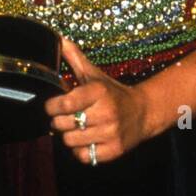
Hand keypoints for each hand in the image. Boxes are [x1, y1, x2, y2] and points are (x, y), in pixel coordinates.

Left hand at [44, 36, 151, 163]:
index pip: (65, 103)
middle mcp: (106, 112)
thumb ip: (74, 57)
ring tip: (75, 128)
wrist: (143, 112)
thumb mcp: (95, 74)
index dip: (52, 106)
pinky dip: (80, 151)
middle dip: (59, 122)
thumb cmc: (112, 93)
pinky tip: (86, 140)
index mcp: (99, 91)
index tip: (52, 106)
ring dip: (68, 136)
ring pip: (70, 142)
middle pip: (63, 125)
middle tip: (64, 117)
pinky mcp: (114, 150)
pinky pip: (83, 156)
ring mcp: (111, 133)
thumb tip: (58, 39)